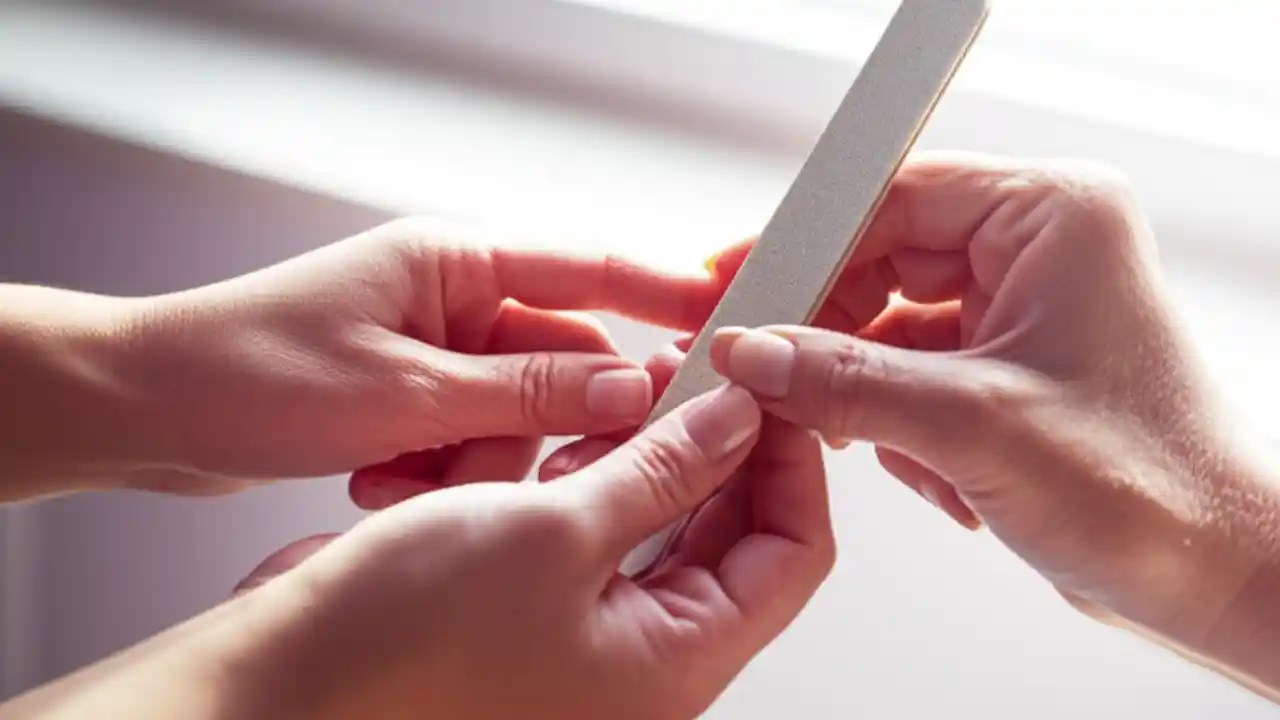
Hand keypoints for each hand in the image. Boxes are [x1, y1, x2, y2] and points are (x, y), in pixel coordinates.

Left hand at [0, 218, 715, 497]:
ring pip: (517, 412)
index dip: (666, 296)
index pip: (591, 270)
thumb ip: (527, 393)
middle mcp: (453, 299)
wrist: (147, 407)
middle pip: (560, 360)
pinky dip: (441, 469)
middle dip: (546, 423)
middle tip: (540, 468)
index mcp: (456, 263)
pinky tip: (381, 482)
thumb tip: (633, 391)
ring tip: (405, 475)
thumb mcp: (404, 391)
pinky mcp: (410, 394)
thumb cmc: (250, 371)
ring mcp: (432, 349)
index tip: (729, 326)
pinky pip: (469, 436)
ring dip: (478, 460)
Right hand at [224, 387, 832, 719]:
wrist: (284, 678)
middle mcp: (640, 658)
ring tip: (636, 384)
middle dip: (717, 445)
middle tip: (702, 368)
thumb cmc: (402, 638)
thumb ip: (662, 469)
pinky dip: (584, 477)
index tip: (767, 385)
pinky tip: (564, 432)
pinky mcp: (530, 604)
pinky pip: (587, 532)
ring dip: (647, 453)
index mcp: (674, 664)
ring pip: (654, 527)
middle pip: (726, 535)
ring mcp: (584, 634)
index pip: (791, 552)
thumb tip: (737, 419)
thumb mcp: (555, 531)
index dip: (789, 460)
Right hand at [703, 153, 1279, 691]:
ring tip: (884, 444)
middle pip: (882, 262)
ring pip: (888, 326)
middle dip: (831, 333)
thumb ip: (845, 381)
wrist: (1215, 578)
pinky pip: (910, 373)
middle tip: (769, 375)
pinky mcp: (1006, 367)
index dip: (807, 244)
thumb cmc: (1152, 490)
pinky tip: (939, 473)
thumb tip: (755, 354)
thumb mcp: (973, 424)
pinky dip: (900, 426)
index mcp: (1053, 216)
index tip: (740, 285)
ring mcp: (1021, 310)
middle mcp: (1038, 250)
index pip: (894, 198)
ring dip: (868, 393)